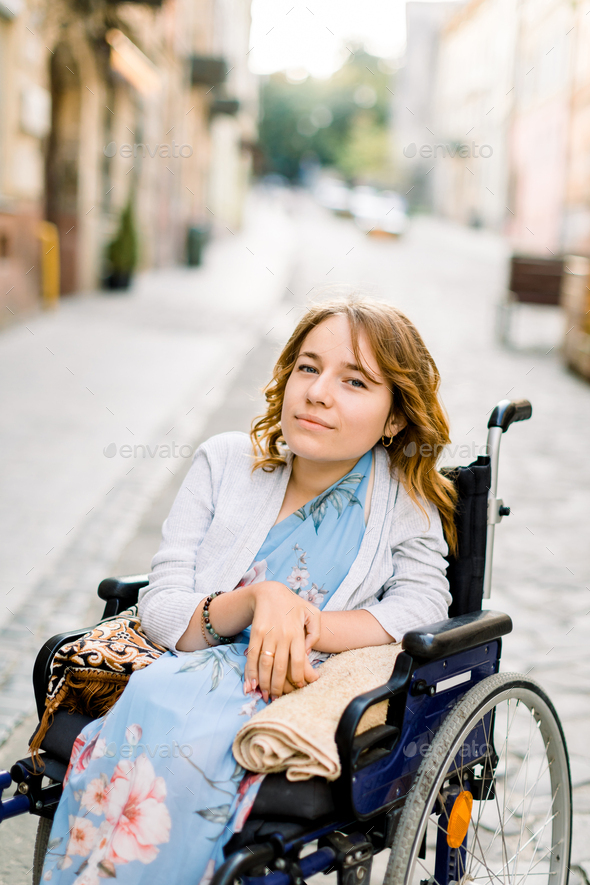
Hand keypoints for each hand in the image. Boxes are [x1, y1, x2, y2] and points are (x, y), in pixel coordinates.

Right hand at [244, 581, 320, 700]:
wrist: (270, 591)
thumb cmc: (294, 604)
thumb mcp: (313, 613)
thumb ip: (316, 632)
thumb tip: (307, 652)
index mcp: (297, 632)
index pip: (298, 661)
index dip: (298, 677)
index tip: (298, 686)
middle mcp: (282, 635)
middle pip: (280, 667)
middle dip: (279, 686)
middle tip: (278, 698)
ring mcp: (267, 634)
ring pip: (265, 664)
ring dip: (264, 683)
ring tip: (266, 695)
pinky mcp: (255, 633)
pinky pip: (252, 656)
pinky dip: (250, 672)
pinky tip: (251, 685)